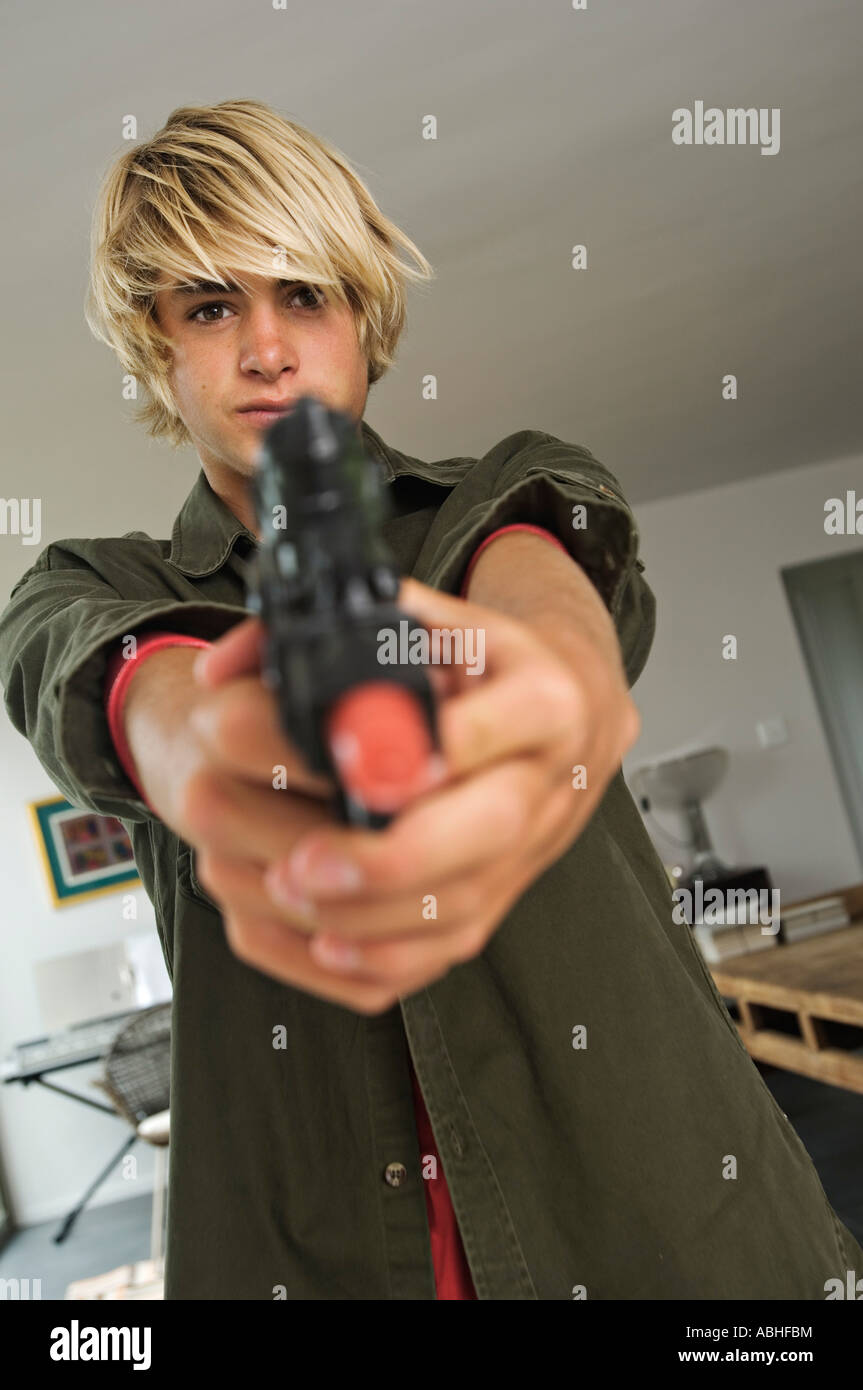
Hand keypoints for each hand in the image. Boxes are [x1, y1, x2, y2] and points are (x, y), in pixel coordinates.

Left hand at [192, 576, 640, 1014]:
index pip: (491, 726)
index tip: (351, 764)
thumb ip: (330, 629)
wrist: (561, 726)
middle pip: (486, 831)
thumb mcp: (429, 623)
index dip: (421, 750)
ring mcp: (524, 855)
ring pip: (457, 907)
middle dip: (391, 856)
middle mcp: (543, 782)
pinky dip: (379, 958)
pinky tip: (320, 942)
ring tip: (286, 888)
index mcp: (540, 699)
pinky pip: (443, 952)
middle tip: (303, 861)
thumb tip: (221, 670)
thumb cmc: (481, 670)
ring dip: (365, 913)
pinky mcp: (497, 906)